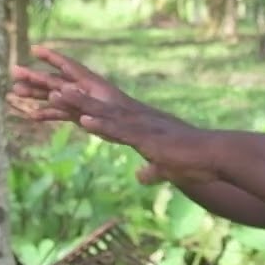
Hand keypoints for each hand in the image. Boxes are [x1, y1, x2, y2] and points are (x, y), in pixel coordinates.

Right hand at [9, 46, 134, 122]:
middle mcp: (84, 91)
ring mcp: (82, 103)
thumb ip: (79, 102)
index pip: (67, 66)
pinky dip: (48, 113)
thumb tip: (55, 92)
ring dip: (37, 95)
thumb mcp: (104, 111)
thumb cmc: (128, 120)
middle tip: (13, 71)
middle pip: (55, 81)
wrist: (141, 132)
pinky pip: (61, 114)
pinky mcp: (82, 116)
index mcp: (91, 84)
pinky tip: (33, 115)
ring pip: (55, 96)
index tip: (34, 49)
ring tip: (15, 93)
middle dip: (34, 76)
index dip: (51, 57)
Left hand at [52, 85, 221, 184]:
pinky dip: (102, 126)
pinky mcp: (148, 139)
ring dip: (81, 106)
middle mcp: (138, 122)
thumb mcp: (166, 169)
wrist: (215, 157)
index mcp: (139, 127)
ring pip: (105, 114)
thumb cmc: (194, 162)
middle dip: (74, 100)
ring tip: (57, 95)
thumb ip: (151, 171)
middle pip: (99, 108)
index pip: (106, 115)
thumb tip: (141, 176)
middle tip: (50, 88)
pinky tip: (85, 121)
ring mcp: (142, 128)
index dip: (84, 107)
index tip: (64, 98)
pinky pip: (121, 132)